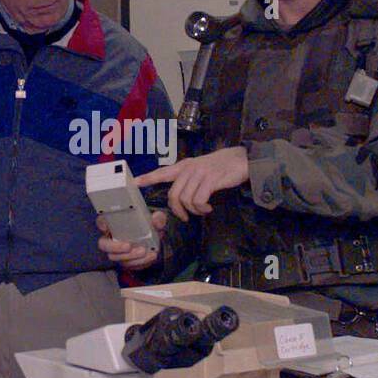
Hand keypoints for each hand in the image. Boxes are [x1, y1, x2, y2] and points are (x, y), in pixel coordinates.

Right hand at [98, 210, 165, 270]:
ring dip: (131, 257)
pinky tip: (149, 257)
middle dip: (116, 247)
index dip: (101, 224)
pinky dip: (139, 263)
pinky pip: (129, 265)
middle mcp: (112, 239)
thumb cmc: (151, 228)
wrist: (156, 242)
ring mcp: (118, 252)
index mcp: (115, 225)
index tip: (106, 226)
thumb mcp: (156, 220)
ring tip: (145, 252)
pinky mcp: (126, 262)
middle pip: (105, 245)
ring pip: (117, 258)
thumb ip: (158, 218)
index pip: (101, 222)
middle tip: (129, 246)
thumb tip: (156, 219)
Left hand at [134, 147, 249, 221]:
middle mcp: (189, 168)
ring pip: (185, 199)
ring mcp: (199, 173)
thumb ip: (188, 178)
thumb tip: (180, 196)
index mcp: (184, 166)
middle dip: (178, 211)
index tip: (135, 182)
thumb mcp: (201, 168)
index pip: (162, 172)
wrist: (242, 159)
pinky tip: (208, 208)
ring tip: (203, 210)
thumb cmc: (221, 167)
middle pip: (173, 195)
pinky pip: (198, 200)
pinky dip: (202, 208)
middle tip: (185, 217)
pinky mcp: (210, 180)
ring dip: (193, 211)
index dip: (148, 178)